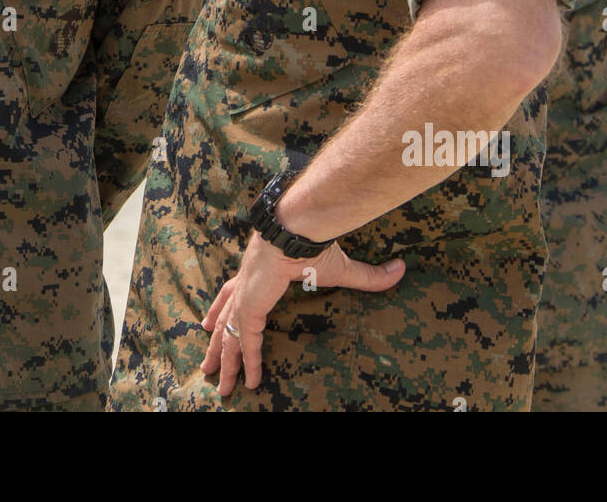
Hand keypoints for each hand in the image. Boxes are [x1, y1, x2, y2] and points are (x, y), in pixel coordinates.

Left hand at [198, 233, 404, 395]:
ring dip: (222, 358)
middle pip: (223, 317)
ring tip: (213, 379)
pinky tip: (249, 381)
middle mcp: (245, 283)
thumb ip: (368, 275)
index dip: (222, 308)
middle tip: (206, 364)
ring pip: (228, 334)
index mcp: (257, 270)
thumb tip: (400, 269)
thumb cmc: (315, 238)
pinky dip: (249, 362)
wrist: (299, 226)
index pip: (233, 292)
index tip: (209, 322)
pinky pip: (248, 341)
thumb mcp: (339, 265)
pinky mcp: (251, 305)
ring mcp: (245, 295)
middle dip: (214, 342)